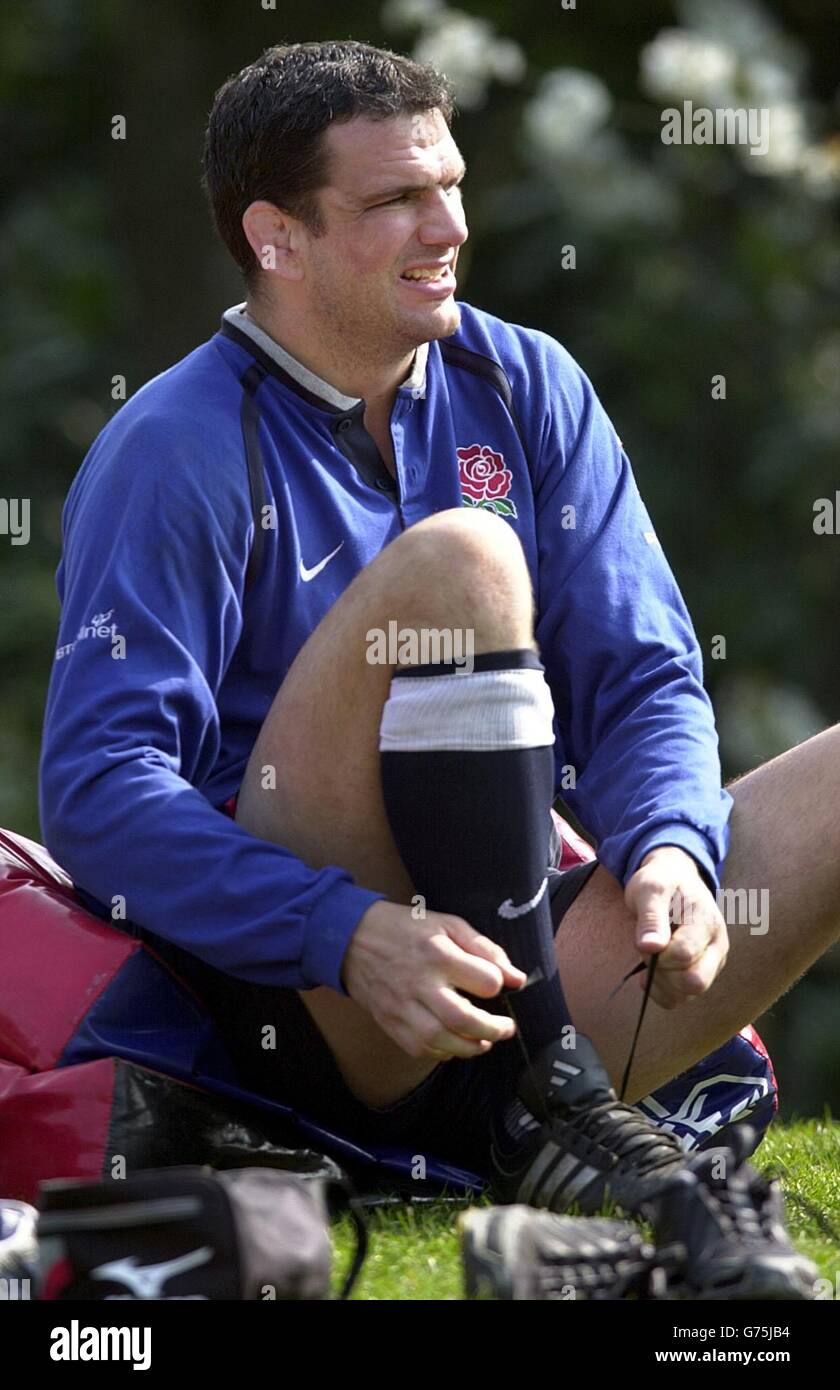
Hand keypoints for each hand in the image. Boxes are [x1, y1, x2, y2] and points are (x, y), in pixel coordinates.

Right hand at [341, 900, 526, 1060]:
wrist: (351, 938)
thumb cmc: (405, 928)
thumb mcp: (448, 924)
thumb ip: (485, 949)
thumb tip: (516, 978)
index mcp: (437, 953)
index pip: (485, 981)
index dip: (500, 985)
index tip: (501, 985)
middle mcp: (419, 982)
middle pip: (463, 1018)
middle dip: (493, 1029)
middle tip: (505, 1028)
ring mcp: (401, 1005)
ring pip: (441, 1040)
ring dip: (470, 1047)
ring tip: (483, 1041)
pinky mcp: (389, 1022)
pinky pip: (419, 1048)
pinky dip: (442, 1053)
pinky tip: (453, 1043)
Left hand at [623, 846, 728, 1009]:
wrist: (675, 880)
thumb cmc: (662, 882)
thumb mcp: (650, 888)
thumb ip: (651, 916)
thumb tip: (650, 948)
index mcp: (708, 923)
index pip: (684, 955)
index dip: (657, 953)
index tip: (645, 939)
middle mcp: (717, 947)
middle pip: (695, 983)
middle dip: (663, 973)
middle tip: (649, 951)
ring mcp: (712, 963)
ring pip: (687, 995)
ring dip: (660, 983)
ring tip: (651, 958)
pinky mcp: (701, 974)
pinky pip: (680, 999)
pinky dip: (661, 991)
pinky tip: (652, 971)